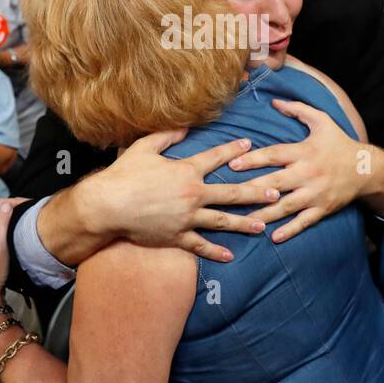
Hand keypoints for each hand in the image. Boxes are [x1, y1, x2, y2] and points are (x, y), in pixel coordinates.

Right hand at [74, 130, 281, 260]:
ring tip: (263, 224)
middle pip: (231, 193)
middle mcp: (192, 194)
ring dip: (244, 223)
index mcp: (186, 170)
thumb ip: (167, 135)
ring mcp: (187, 218)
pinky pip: (200, 245)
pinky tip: (230, 255)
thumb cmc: (124, 175)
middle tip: (276, 192)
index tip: (250, 145)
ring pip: (222, 221)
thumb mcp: (144, 148)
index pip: (216, 158)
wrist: (107, 205)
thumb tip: (186, 127)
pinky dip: (215, 251)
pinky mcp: (177, 236)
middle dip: (255, 192)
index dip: (234, 150)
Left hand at [230, 99, 365, 242]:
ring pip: (286, 206)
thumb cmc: (339, 143)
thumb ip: (298, 109)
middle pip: (275, 182)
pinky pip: (304, 221)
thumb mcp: (322, 121)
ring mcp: (316, 193)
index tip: (232, 164)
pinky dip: (290, 230)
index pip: (274, 155)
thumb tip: (274, 101)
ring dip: (265, 213)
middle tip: (228, 194)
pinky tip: (274, 237)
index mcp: (304, 152)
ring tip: (244, 221)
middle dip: (252, 189)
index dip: (253, 159)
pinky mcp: (323, 208)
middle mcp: (308, 173)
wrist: (367, 169)